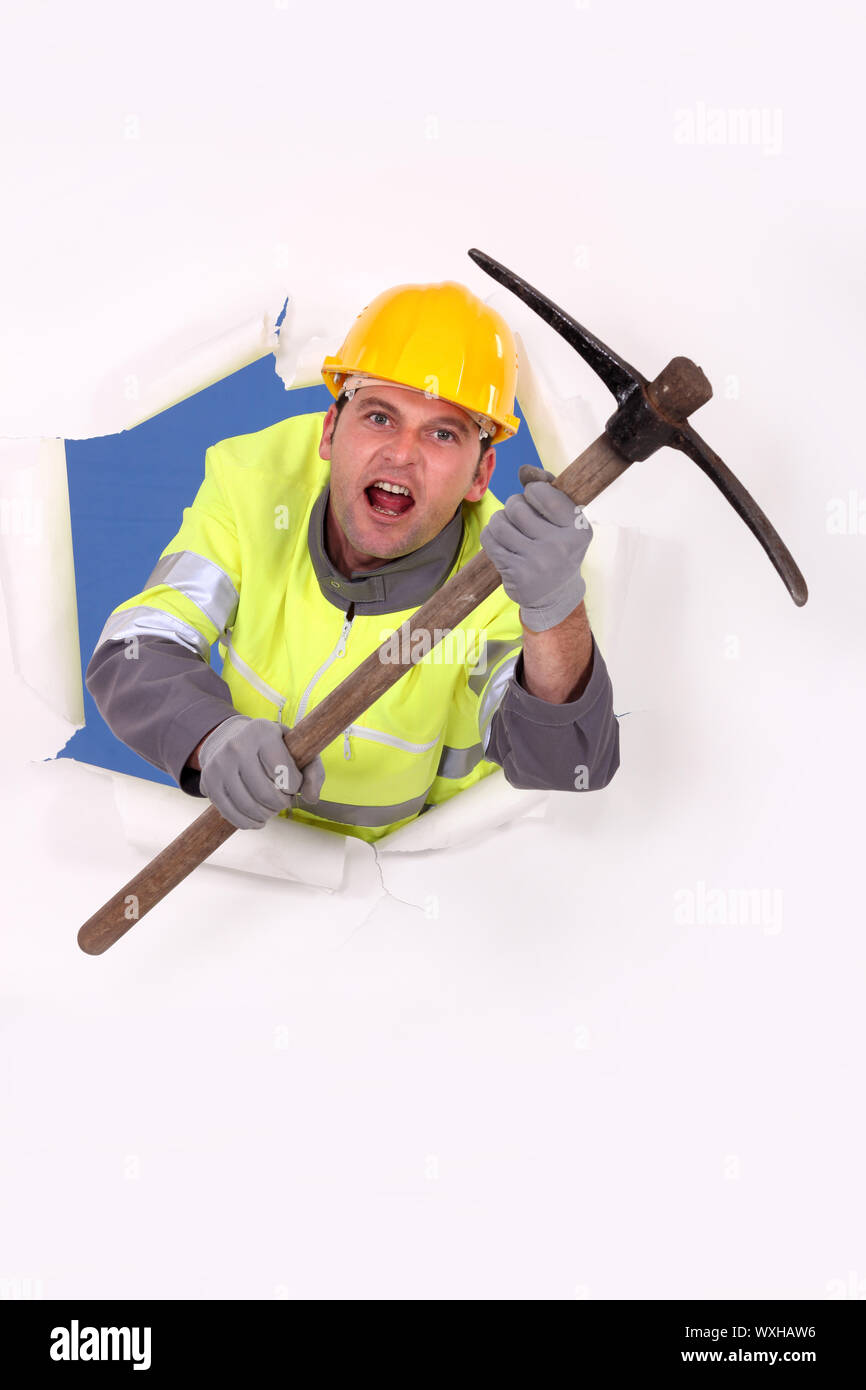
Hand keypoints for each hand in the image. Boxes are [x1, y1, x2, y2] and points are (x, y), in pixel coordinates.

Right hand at [198, 715, 324, 829]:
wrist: (230, 739)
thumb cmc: (270, 747)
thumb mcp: (296, 749)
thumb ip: (313, 772)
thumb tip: (312, 798)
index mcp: (262, 732)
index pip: (285, 775)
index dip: (294, 786)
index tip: (291, 783)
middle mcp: (237, 746)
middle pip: (267, 795)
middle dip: (281, 804)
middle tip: (282, 799)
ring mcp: (219, 765)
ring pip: (249, 807)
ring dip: (266, 815)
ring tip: (270, 808)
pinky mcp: (208, 783)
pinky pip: (231, 815)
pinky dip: (248, 823)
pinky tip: (257, 819)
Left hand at [480, 465, 592, 631]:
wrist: (555, 597)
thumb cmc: (558, 549)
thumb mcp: (564, 520)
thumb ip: (548, 489)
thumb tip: (524, 470)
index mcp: (577, 528)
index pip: (541, 492)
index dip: (532, 492)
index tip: (537, 502)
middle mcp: (559, 546)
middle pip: (516, 506)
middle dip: (514, 507)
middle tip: (521, 518)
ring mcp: (536, 562)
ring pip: (499, 522)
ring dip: (500, 522)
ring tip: (509, 529)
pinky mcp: (515, 573)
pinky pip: (490, 540)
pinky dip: (491, 536)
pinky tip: (501, 543)